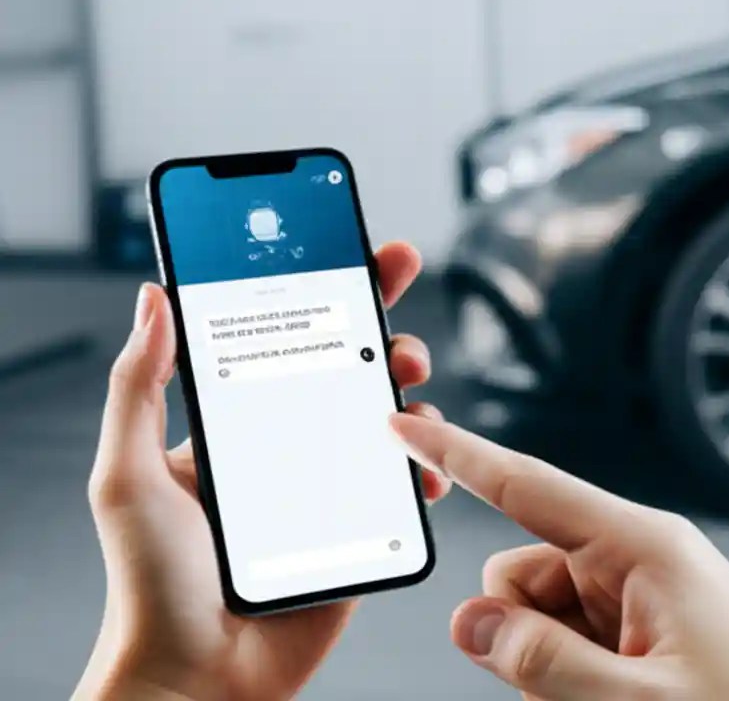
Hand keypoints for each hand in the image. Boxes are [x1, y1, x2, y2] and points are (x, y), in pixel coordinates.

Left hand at [76, 242, 449, 700]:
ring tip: (407, 377)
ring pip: (385, 419)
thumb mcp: (125, 474)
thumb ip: (138, 386)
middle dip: (378, 319)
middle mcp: (285, 448)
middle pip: (345, 366)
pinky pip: (403, 486)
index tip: (350, 246)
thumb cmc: (149, 584)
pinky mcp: (359, 530)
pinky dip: (426, 465)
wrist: (198, 675)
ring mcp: (326, 488)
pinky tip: (424, 460)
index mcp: (234, 426)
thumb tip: (151, 299)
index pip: (281, 339)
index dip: (319, 289)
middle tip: (395, 291)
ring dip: (407, 386)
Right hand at [390, 416, 728, 700]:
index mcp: (640, 545)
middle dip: (520, 633)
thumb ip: (544, 665)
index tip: (401, 425)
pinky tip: (620, 697)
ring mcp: (639, 593)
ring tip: (616, 699)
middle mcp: (635, 557)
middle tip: (579, 689)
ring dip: (548, 664)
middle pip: (520, 573)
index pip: (526, 487)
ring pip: (540, 616)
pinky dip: (573, 674)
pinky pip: (571, 640)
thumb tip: (468, 622)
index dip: (457, 456)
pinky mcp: (644, 626)